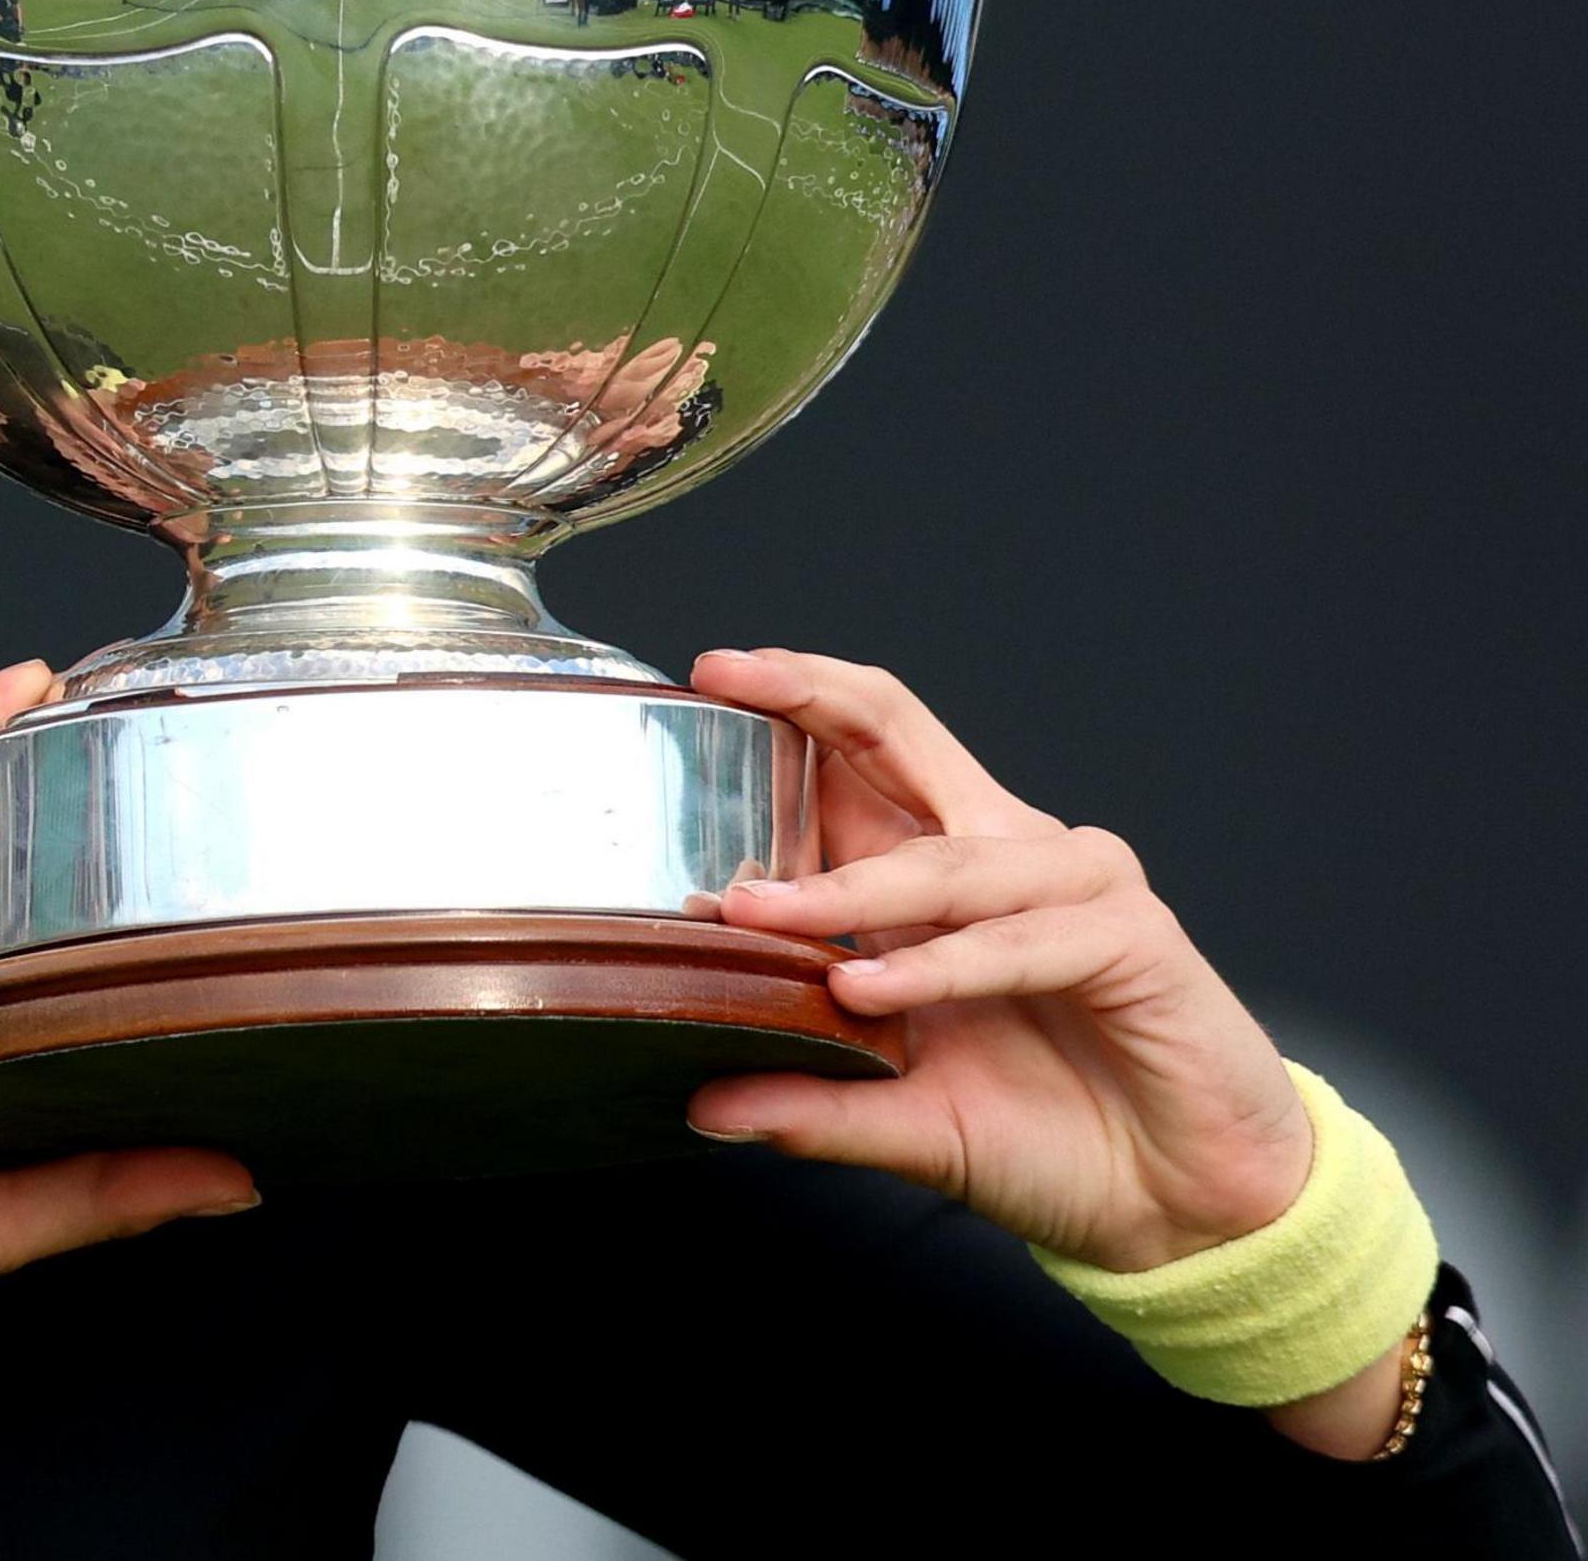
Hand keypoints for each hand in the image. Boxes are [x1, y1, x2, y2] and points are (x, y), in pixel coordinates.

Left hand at [686, 648, 1314, 1275]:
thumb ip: (811, 1104)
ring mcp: (1072, 887)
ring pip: (943, 861)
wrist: (1184, 1208)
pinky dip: (940, 965)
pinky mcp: (1132, 939)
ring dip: (843, 889)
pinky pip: (1018, 939)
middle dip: (810, 699)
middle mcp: (1002, 856)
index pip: (858, 755)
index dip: (790, 705)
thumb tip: (705, 1106)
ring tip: (753, 913)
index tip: (708, 681)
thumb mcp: (906, 1123)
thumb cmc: (1058, 1138)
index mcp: (940, 874)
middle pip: (900, 735)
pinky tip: (872, 988)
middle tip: (726, 682)